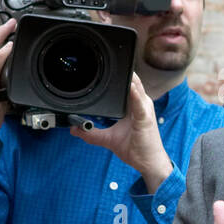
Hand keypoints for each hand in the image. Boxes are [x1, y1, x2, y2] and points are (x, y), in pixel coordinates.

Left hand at [70, 74, 172, 191]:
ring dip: (129, 80)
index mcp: (134, 107)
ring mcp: (144, 110)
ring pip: (137, 89)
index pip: (127, 87)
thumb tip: (75, 129)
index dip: (119, 77)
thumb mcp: (109, 139)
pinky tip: (130, 87)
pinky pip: (140, 104)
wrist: (148, 163)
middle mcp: (141, 105)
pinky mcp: (146, 119)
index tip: (106, 68)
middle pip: (133, 83)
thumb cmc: (136, 149)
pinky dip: (135, 94)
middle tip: (113, 60)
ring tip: (121, 69)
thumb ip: (92, 133)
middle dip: (124, 73)